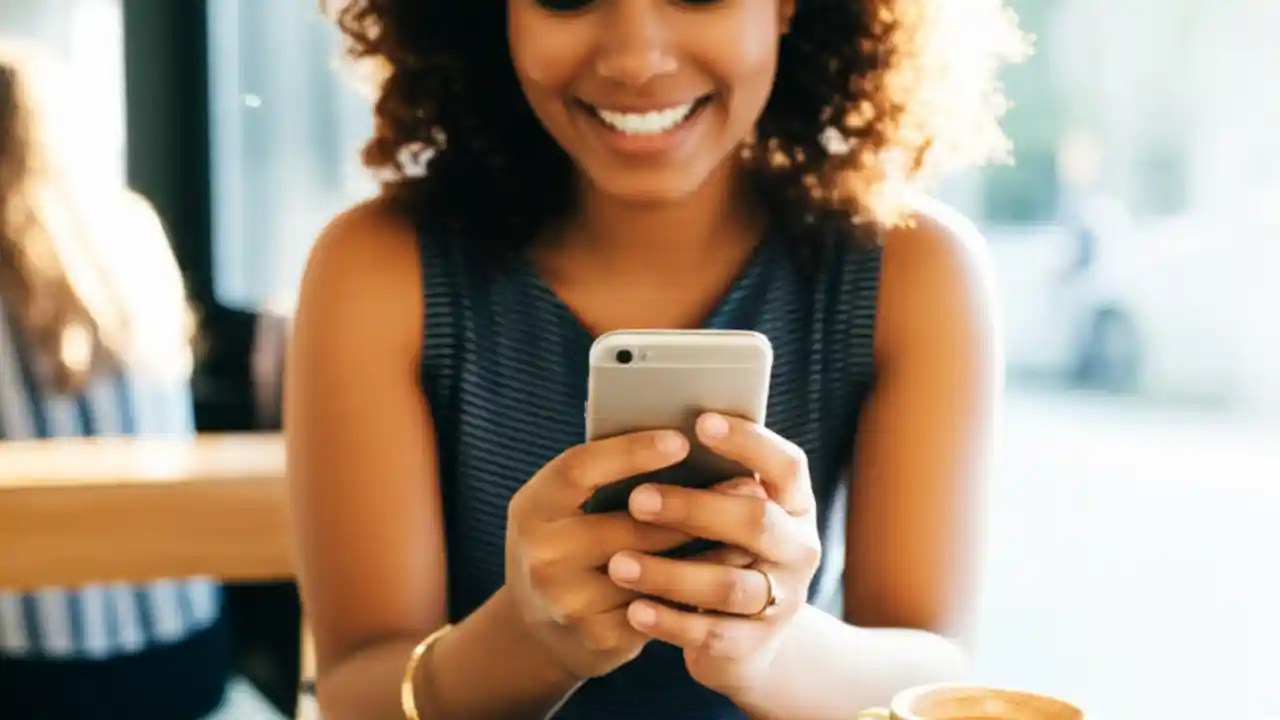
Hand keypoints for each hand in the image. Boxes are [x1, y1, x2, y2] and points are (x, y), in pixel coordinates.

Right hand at [505, 430, 758, 680]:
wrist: (542, 631)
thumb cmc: (569, 545)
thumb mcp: (565, 508)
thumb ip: (604, 478)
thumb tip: (681, 438)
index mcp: (532, 508)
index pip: (579, 470)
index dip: (630, 452)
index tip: (681, 439)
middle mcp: (543, 557)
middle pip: (628, 524)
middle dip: (693, 505)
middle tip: (747, 482)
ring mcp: (569, 603)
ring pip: (654, 569)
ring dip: (709, 547)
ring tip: (753, 524)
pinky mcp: (599, 639)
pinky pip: (662, 609)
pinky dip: (699, 587)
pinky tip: (732, 569)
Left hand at [606, 413, 822, 698]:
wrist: (745, 640)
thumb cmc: (721, 550)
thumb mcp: (725, 514)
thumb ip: (707, 480)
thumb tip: (653, 432)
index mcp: (794, 504)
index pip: (785, 464)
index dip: (748, 441)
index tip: (700, 422)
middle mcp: (798, 549)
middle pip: (756, 522)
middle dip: (694, 508)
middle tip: (637, 500)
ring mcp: (781, 601)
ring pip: (729, 585)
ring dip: (670, 573)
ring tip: (618, 565)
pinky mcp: (753, 645)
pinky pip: (710, 633)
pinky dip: (669, 621)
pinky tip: (634, 609)